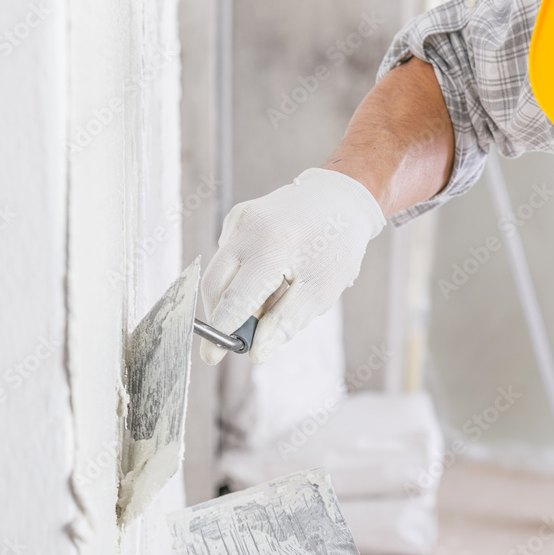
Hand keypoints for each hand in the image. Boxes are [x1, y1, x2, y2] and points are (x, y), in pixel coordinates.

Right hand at [199, 168, 385, 364]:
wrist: (341, 197)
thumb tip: (257, 352)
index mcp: (273, 246)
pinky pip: (230, 257)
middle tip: (242, 336)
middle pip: (215, 286)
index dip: (223, 332)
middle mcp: (248, 228)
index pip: (235, 299)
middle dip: (223, 315)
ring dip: (236, 295)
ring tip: (274, 295)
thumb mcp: (321, 289)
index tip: (212, 357)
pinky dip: (244, 275)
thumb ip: (286, 322)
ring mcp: (238, 219)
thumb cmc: (336, 244)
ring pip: (220, 273)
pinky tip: (272, 272)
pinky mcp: (237, 216)